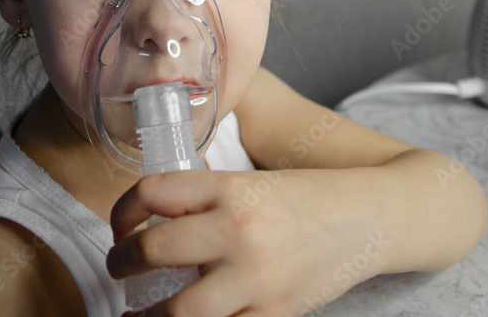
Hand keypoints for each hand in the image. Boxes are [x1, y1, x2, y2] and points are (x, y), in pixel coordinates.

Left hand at [106, 168, 388, 315]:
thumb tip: (147, 224)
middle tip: (119, 266)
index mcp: (231, 187)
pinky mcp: (276, 315)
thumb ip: (204, 200)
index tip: (120, 227)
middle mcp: (240, 230)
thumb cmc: (307, 198)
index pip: (151, 192)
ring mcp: (258, 278)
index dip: (122, 212)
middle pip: (153, 250)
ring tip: (132, 315)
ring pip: (177, 312)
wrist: (369, 219)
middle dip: (123, 262)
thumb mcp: (252, 182)